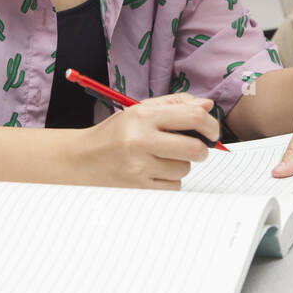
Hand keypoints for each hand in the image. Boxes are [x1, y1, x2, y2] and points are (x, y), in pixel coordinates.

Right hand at [75, 92, 219, 188]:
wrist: (81, 159)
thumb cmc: (114, 133)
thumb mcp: (138, 110)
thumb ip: (174, 104)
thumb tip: (207, 105)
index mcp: (142, 116)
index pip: (192, 116)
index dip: (210, 125)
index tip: (211, 131)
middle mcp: (140, 140)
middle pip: (194, 148)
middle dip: (202, 149)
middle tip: (196, 148)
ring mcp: (139, 167)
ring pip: (184, 169)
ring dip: (180, 165)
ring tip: (160, 159)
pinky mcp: (138, 188)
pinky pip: (174, 186)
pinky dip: (169, 180)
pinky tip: (153, 172)